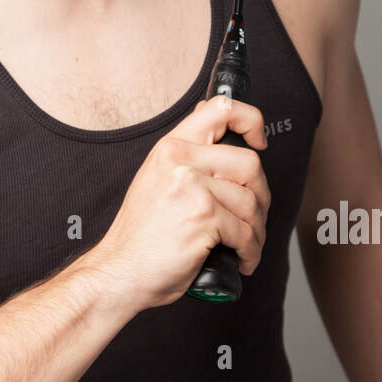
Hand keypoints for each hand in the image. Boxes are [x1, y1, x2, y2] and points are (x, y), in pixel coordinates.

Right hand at [87, 94, 269, 312]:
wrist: (120, 271)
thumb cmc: (141, 236)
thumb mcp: (157, 180)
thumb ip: (186, 156)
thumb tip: (218, 132)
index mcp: (171, 147)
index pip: (221, 109)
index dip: (250, 121)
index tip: (258, 142)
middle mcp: (180, 159)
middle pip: (250, 163)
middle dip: (262, 195)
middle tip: (254, 216)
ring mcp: (192, 187)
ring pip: (253, 202)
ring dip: (258, 231)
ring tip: (245, 245)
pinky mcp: (203, 217)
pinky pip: (247, 233)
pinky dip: (251, 252)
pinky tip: (241, 260)